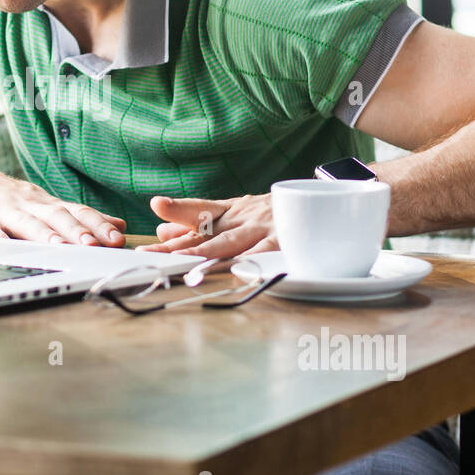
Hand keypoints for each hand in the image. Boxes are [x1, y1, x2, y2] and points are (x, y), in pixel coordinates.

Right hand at [0, 151, 126, 245]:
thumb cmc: (2, 196)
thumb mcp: (40, 202)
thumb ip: (76, 215)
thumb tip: (118, 223)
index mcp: (43, 202)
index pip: (76, 210)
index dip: (98, 223)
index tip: (118, 237)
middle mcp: (27, 204)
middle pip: (56, 216)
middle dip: (78, 230)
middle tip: (97, 244)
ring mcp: (1, 210)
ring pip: (28, 223)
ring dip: (47, 236)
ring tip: (64, 247)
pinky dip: (0, 242)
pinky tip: (11, 253)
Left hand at [136, 194, 278, 258]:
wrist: (323, 205)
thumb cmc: (274, 215)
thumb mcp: (236, 215)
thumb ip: (200, 223)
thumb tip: (162, 230)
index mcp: (232, 211)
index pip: (200, 209)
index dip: (179, 209)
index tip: (156, 205)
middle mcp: (245, 217)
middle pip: (206, 231)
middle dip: (178, 244)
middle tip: (151, 253)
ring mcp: (264, 229)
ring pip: (230, 243)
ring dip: (204, 253)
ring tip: (180, 263)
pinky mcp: (285, 242)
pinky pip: (265, 253)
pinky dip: (251, 261)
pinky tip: (234, 270)